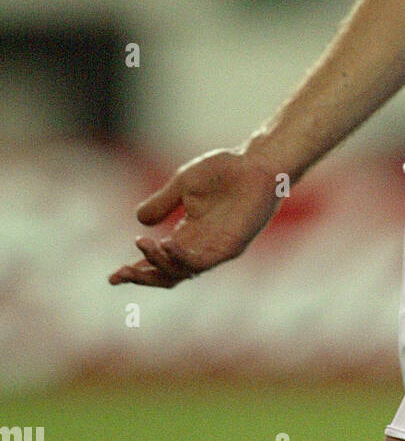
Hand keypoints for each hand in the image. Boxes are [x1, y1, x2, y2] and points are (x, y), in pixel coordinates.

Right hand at [108, 148, 281, 288]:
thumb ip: (162, 202)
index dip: (136, 269)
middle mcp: (199, 247)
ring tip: (144, 245)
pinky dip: (181, 258)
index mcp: (187, 234)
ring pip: (180, 272)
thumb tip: (139, 221)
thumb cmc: (225, 170)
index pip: (159, 261)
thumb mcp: (183, 184)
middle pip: (166, 274)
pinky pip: (201, 262)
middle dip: (142, 277)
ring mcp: (214, 250)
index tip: (113, 276)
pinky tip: (167, 245)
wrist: (256, 163)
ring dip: (158, 264)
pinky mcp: (229, 247)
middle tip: (120, 274)